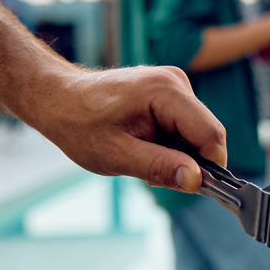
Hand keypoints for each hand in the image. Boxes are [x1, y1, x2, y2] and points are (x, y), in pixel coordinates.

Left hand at [27, 65, 227, 193]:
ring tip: (141, 156)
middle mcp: (176, 81)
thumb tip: (196, 181)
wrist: (58, 99)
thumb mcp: (117, 155)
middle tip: (153, 175)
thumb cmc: (80, 124)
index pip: (211, 134)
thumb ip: (159, 167)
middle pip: (206, 133)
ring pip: (197, 132)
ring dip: (178, 154)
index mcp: (166, 91)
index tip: (191, 188)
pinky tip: (143, 145)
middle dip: (189, 161)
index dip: (209, 166)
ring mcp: (174, 83)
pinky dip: (170, 143)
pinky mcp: (169, 91)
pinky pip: (185, 125)